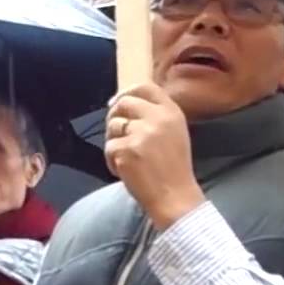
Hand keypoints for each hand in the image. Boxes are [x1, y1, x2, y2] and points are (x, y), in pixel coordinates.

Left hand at [104, 83, 205, 228]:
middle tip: (117, 134)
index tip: (117, 101)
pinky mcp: (126, 150)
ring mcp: (141, 133)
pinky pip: (108, 147)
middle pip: (124, 103)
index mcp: (172, 112)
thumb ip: (156, 116)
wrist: (175, 198)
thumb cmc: (173, 170)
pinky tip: (125, 171)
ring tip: (127, 158)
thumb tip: (124, 103)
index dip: (127, 92)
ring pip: (113, 125)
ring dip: (114, 141)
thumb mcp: (174, 134)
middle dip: (114, 116)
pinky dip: (112, 161)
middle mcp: (157, 118)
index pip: (146, 87)